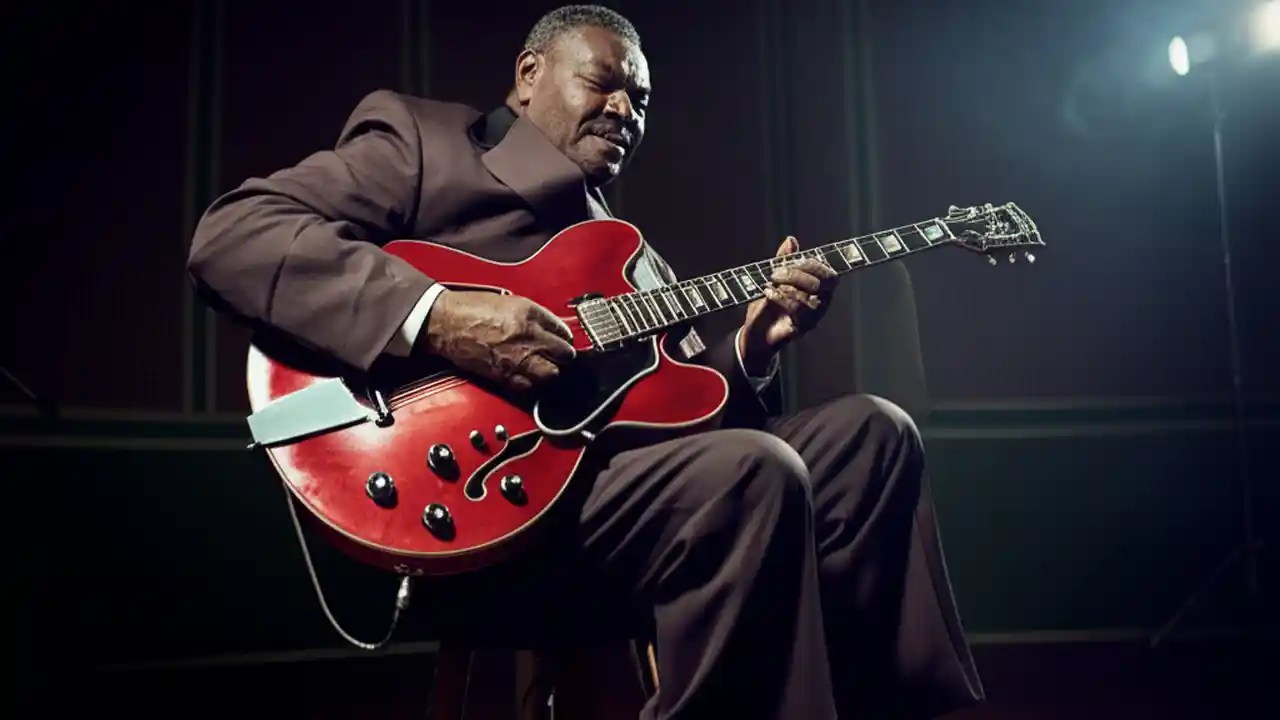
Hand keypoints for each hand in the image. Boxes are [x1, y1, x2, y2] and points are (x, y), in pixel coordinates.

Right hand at [421, 289, 574, 394]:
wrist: (446, 322)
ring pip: (550, 375)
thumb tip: (553, 328)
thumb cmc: (472, 309)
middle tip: (558, 356)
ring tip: (544, 368)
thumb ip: (535, 315)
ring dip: (550, 372)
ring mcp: (516, 359)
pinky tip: (527, 376)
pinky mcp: (503, 375)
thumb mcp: (510, 302)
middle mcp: (527, 337)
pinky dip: (531, 384)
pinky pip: (528, 387)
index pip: (563, 332)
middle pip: (563, 355)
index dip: (565, 338)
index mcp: (529, 315)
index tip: (563, 341)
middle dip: (563, 357)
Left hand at [738, 236, 837, 373]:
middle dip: (799, 274)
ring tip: (771, 285)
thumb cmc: (768, 305)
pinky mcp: (803, 327)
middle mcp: (822, 302)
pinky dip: (783, 299)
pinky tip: (770, 295)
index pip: (829, 273)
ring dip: (790, 287)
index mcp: (819, 288)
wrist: (756, 332)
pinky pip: (800, 311)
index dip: (812, 264)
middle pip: (824, 284)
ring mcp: (814, 316)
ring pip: (814, 298)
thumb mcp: (774, 278)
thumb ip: (783, 260)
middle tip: (776, 273)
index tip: (790, 261)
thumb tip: (791, 240)